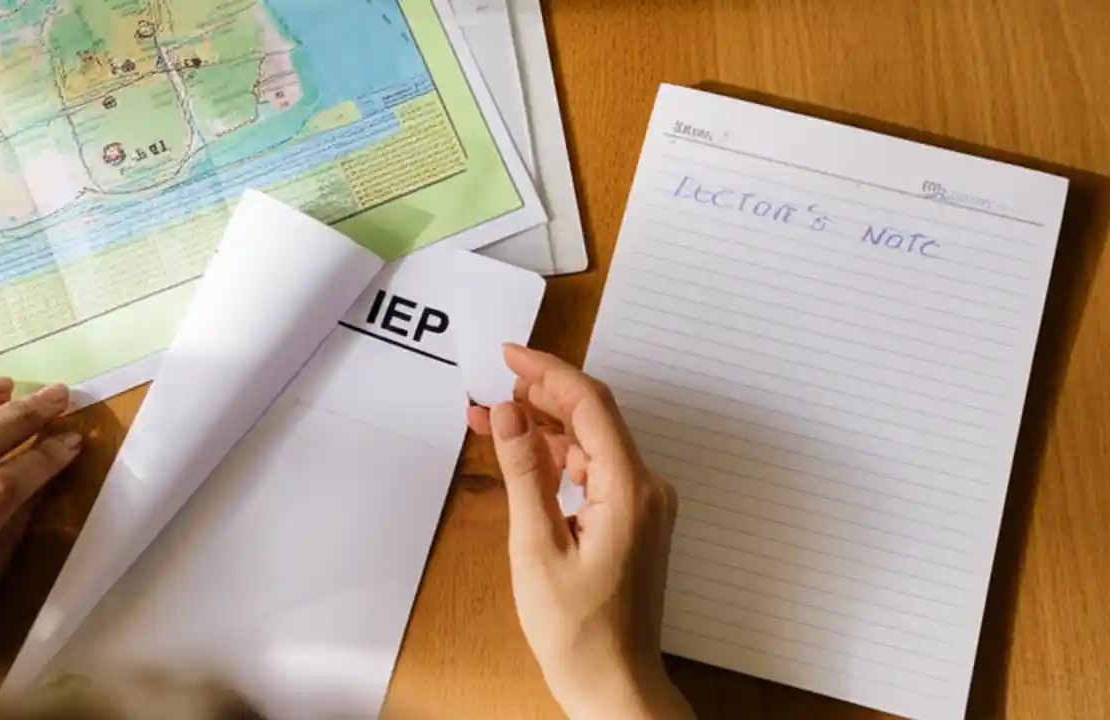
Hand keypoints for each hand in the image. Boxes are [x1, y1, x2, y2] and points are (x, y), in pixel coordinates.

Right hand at [468, 345, 693, 719]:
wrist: (615, 683)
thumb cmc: (580, 631)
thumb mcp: (537, 547)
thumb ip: (525, 474)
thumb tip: (509, 415)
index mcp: (630, 490)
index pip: (590, 405)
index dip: (547, 372)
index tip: (510, 355)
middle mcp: (646, 488)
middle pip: (592, 419)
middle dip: (538, 398)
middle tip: (490, 387)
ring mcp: (642, 504)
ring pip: (590, 444)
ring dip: (544, 430)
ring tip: (491, 422)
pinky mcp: (633, 518)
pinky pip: (594, 470)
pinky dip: (558, 459)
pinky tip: (525, 458)